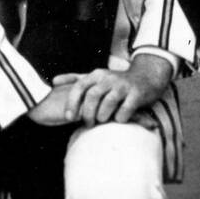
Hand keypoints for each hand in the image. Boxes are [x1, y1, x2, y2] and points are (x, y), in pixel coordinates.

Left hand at [44, 54, 173, 126]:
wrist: (146, 77)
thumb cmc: (115, 82)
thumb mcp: (95, 77)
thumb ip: (75, 79)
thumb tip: (53, 81)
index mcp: (96, 75)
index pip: (79, 87)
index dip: (72, 103)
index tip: (68, 118)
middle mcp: (109, 78)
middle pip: (92, 96)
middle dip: (88, 113)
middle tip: (88, 124)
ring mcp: (123, 86)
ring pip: (108, 103)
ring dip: (103, 116)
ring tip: (102, 121)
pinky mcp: (137, 94)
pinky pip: (125, 110)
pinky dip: (120, 118)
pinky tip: (118, 120)